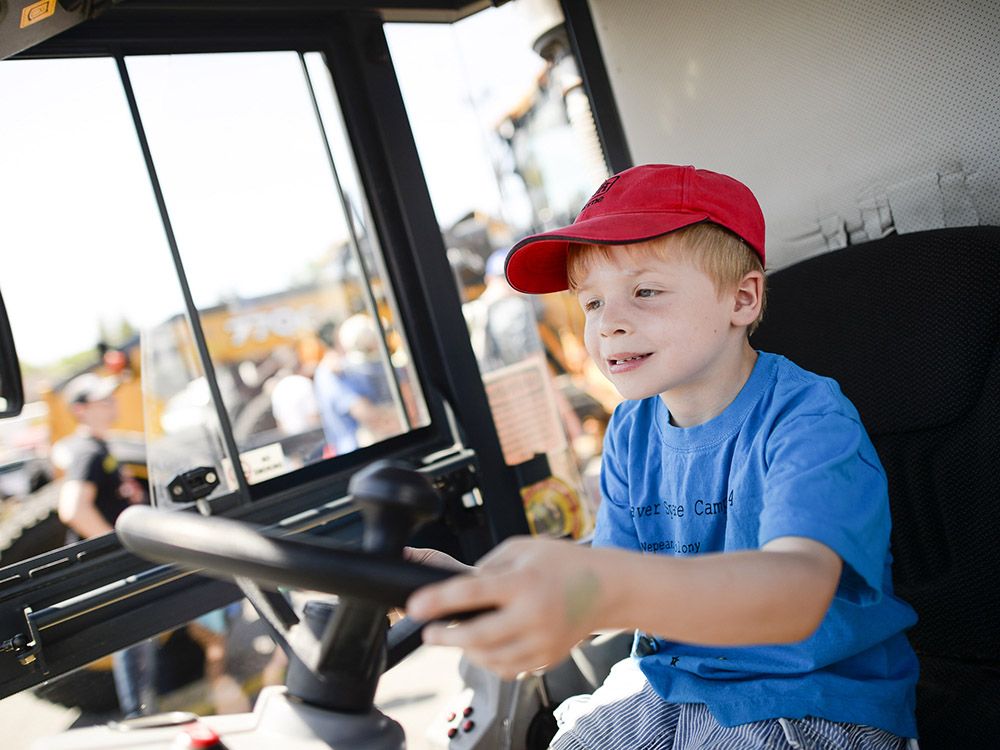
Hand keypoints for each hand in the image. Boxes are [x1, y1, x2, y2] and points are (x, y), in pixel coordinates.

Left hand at [406, 537, 604, 678]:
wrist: (606, 588)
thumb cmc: (562, 563)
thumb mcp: (523, 548)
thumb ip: (490, 566)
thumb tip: (461, 586)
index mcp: (524, 582)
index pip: (472, 592)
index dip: (438, 600)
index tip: (415, 606)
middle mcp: (533, 615)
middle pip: (477, 637)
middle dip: (445, 637)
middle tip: (429, 634)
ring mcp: (542, 641)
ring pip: (491, 659)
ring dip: (466, 651)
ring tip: (456, 637)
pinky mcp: (548, 658)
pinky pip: (509, 669)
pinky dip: (490, 661)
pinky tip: (483, 648)